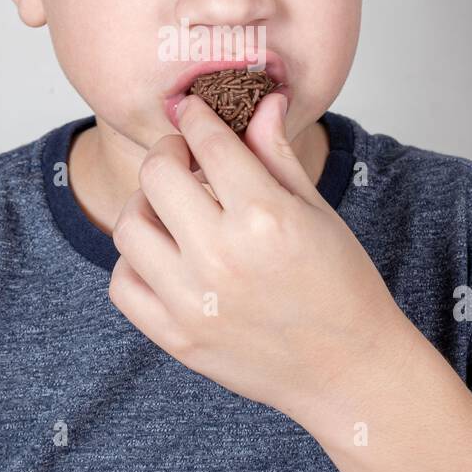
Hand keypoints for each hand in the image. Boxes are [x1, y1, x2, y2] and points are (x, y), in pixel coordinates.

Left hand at [108, 90, 408, 420]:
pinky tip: (166, 254)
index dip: (197, 116)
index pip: (208, 141)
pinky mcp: (176, 337)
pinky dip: (136, 262)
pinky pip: (123, 284)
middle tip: (185, 158)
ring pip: (130, 226)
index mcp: (264, 216)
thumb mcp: (317, 209)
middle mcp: (221, 255)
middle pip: (157, 173)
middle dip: (170, 153)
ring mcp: (193, 300)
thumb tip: (261, 102)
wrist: (348, 369)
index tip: (194, 111)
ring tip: (174, 208)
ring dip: (147, 205)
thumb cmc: (342, 287)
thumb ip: (277, 154)